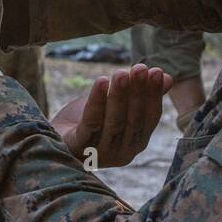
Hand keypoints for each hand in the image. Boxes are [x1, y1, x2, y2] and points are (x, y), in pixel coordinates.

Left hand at [51, 63, 171, 168]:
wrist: (53, 137)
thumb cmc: (89, 120)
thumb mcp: (118, 104)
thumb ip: (142, 94)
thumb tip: (168, 78)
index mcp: (136, 143)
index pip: (150, 118)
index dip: (154, 95)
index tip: (156, 71)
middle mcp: (122, 153)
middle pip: (133, 120)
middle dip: (137, 92)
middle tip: (139, 68)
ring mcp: (100, 153)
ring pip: (114, 123)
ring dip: (119, 96)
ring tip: (121, 73)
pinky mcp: (79, 147)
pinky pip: (90, 123)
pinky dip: (96, 102)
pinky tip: (101, 81)